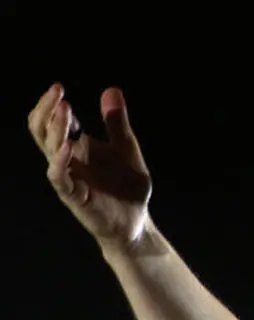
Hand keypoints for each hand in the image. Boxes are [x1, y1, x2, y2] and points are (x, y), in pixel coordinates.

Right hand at [27, 83, 152, 249]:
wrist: (136, 221)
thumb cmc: (127, 187)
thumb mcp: (126, 148)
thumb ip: (116, 122)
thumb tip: (111, 89)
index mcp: (76, 146)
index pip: (52, 120)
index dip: (51, 104)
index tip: (58, 87)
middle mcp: (66, 159)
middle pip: (41, 129)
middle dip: (46, 109)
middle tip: (57, 91)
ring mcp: (67, 176)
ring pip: (48, 148)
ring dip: (55, 127)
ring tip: (65, 108)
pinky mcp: (72, 195)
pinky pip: (59, 176)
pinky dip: (60, 160)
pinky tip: (68, 145)